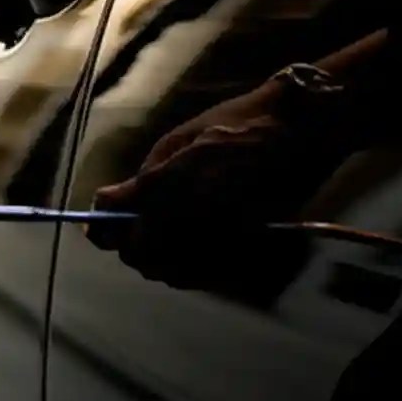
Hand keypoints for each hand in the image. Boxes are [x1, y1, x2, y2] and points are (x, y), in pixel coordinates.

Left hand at [87, 80, 342, 288]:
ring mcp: (218, 242)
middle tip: (133, 223)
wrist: (298, 131)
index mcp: (168, 194)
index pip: (118, 231)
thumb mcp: (176, 143)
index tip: (103, 220)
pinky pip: (200, 275)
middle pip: (141, 258)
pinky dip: (184, 266)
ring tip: (161, 231)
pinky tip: (186, 243)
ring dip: (156, 257)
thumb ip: (140, 183)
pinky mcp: (243, 252)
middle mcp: (189, 224)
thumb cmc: (232, 125)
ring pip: (168, 272)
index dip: (105, 228)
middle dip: (130, 243)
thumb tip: (106, 204)